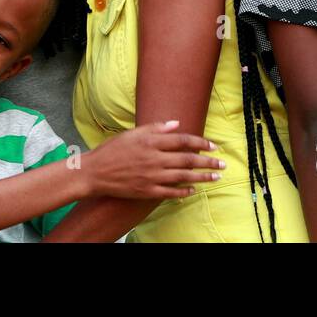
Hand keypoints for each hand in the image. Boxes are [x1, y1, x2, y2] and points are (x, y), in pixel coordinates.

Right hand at [83, 120, 222, 198]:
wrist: (94, 172)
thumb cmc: (112, 150)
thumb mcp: (132, 133)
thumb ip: (156, 128)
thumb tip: (177, 124)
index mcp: (151, 142)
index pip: (183, 141)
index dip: (201, 143)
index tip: (214, 145)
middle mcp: (154, 159)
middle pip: (187, 160)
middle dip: (208, 162)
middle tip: (222, 164)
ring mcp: (151, 177)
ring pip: (183, 177)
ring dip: (202, 177)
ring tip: (215, 177)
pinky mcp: (147, 191)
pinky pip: (170, 192)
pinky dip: (183, 191)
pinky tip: (193, 190)